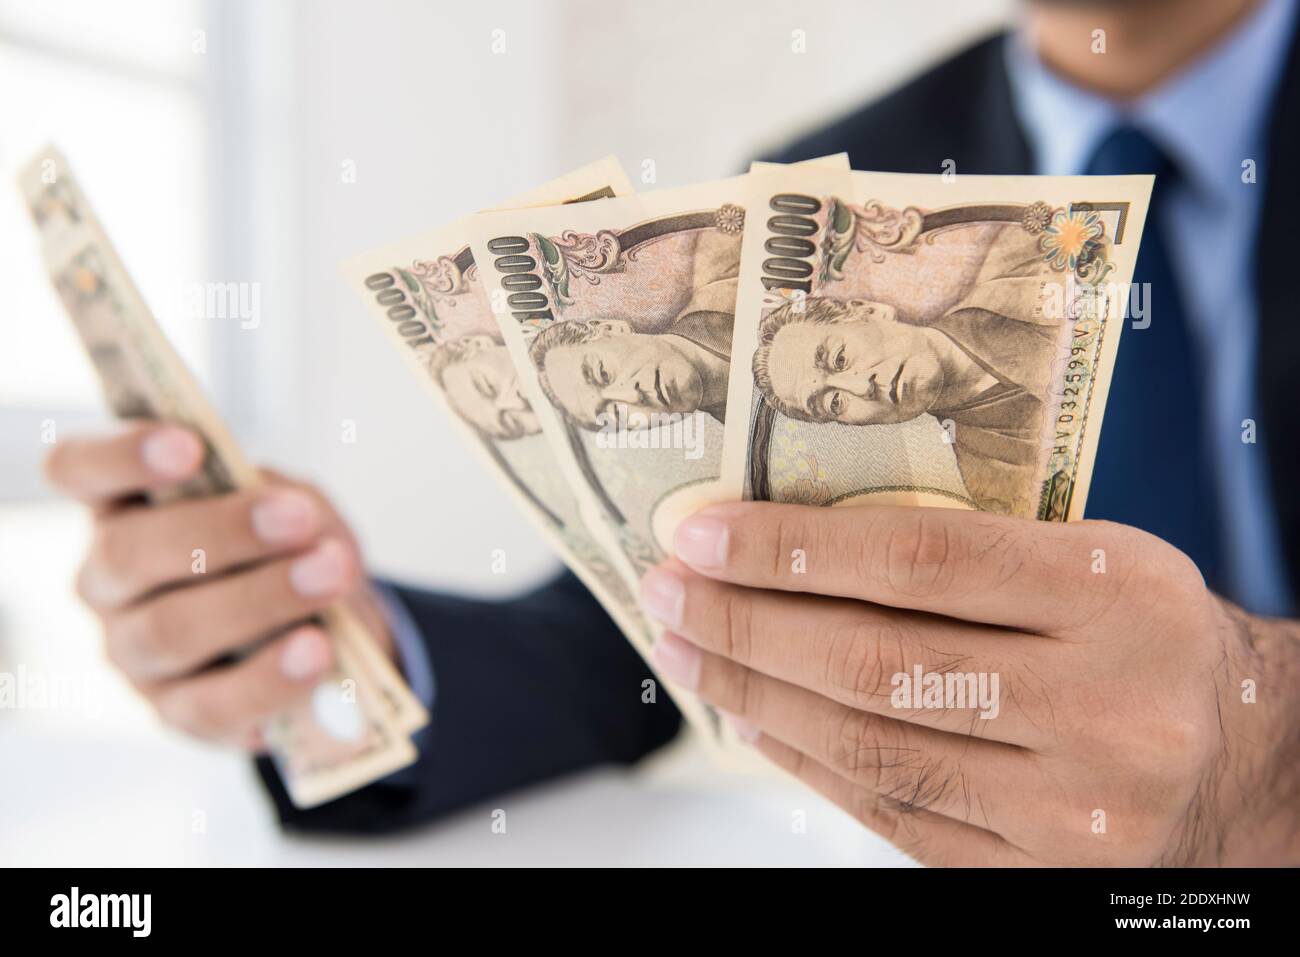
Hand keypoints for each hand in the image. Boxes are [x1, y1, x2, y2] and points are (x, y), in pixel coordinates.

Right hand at [45, 422, 393, 750]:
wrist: (327, 631)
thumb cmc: (292, 550)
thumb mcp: (296, 506)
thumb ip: (288, 503)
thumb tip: (303, 527)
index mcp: (124, 507)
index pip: (78, 471)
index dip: (121, 455)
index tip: (189, 445)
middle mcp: (109, 580)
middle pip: (128, 554)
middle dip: (221, 532)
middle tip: (299, 518)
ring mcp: (133, 652)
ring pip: (170, 630)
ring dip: (259, 600)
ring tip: (330, 577)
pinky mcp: (175, 712)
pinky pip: (213, 705)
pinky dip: (270, 677)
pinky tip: (318, 653)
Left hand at [641, 503, 1299, 865]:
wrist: (1253, 760)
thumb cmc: (1149, 636)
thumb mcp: (1093, 561)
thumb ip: (968, 555)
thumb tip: (795, 549)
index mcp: (1117, 597)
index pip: (922, 561)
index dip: (795, 547)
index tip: (703, 532)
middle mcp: (1101, 707)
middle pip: (877, 663)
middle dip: (746, 624)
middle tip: (666, 591)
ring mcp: (1071, 808)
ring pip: (871, 745)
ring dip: (755, 694)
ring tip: (688, 651)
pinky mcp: (1039, 875)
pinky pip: (894, 813)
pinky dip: (807, 762)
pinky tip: (751, 719)